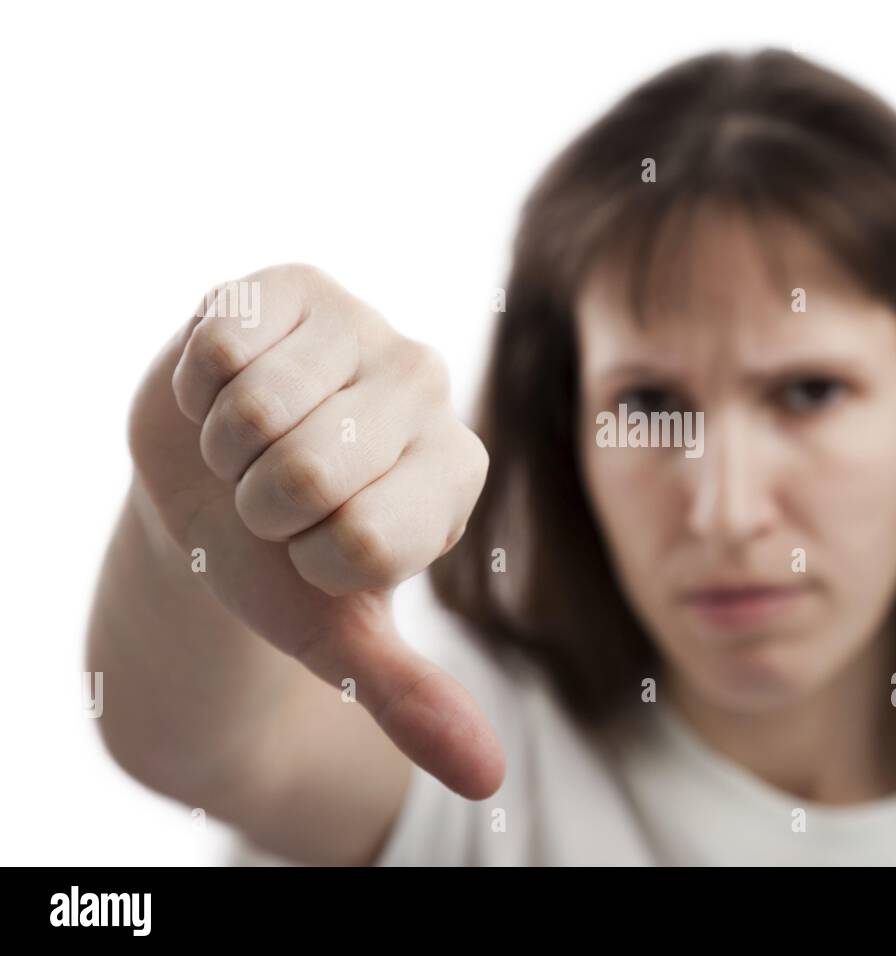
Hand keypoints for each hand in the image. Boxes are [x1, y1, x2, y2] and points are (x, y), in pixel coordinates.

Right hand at [128, 263, 503, 799]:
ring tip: (250, 446)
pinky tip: (229, 392)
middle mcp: (430, 385)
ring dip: (226, 452)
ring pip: (260, 410)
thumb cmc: (286, 560)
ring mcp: (365, 324)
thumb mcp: (343, 637)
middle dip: (260, 509)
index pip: (365, 542)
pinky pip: (222, 350)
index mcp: (457, 470)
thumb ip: (410, 702)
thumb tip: (487, 781)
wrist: (214, 485)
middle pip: (309, 475)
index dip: (309, 561)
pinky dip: (199, 394)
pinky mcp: (294, 284)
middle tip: (274, 496)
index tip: (314, 548)